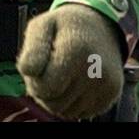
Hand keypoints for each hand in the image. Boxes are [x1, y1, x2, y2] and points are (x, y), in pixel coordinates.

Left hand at [17, 4, 123, 119]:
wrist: (101, 25)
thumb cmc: (65, 26)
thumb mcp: (43, 25)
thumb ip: (32, 48)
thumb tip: (27, 71)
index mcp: (77, 50)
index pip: (45, 88)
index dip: (34, 80)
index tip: (39, 65)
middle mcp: (96, 70)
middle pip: (55, 104)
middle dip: (45, 92)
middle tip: (49, 70)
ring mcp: (107, 85)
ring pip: (67, 112)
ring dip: (59, 98)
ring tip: (62, 75)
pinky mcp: (112, 95)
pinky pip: (81, 113)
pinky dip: (73, 102)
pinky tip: (75, 82)